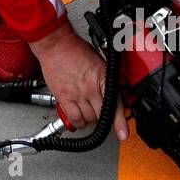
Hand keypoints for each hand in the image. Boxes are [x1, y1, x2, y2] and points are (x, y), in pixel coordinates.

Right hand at [31, 21, 128, 140]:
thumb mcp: (100, 62)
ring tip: (89, 110)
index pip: (115, 104)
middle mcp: (91, 88)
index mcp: (103, 78)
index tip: (123, 134)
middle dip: (104, 116)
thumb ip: (107, 79)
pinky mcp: (64, 98)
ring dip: (91, 119)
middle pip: (102, 115)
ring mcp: (77, 95)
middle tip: (101, 111)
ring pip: (89, 119)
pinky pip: (74, 119)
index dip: (120, 121)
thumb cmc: (76, 50)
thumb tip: (116, 90)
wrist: (57, 45)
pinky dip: (78, 123)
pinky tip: (79, 117)